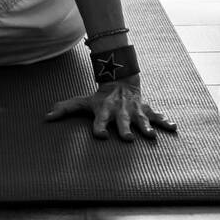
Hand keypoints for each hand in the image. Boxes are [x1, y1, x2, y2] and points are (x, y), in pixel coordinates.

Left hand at [44, 74, 176, 141]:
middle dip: (125, 130)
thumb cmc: (100, 97)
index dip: (99, 129)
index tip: (102, 136)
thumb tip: (46, 117)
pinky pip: (157, 116)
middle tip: (128, 139)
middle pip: (122, 123)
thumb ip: (65, 109)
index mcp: (104, 112)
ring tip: (151, 136)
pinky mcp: (146, 110)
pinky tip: (174, 127)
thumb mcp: (83, 102)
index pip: (100, 122)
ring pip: (141, 120)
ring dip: (146, 127)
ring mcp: (134, 111)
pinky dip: (166, 121)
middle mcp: (120, 112)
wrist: (120, 80)